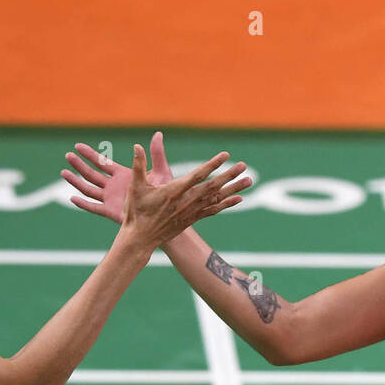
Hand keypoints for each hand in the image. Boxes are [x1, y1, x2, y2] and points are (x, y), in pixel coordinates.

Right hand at [64, 131, 206, 224]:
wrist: (165, 215)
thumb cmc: (165, 195)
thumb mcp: (160, 171)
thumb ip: (156, 153)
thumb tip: (158, 134)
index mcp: (123, 174)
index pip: (102, 162)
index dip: (89, 154)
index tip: (78, 146)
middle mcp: (114, 186)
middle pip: (91, 173)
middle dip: (79, 165)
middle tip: (67, 155)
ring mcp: (111, 198)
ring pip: (88, 188)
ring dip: (76, 181)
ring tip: (63, 172)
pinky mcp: (110, 211)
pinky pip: (93, 207)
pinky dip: (83, 203)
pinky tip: (73, 198)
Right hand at [115, 143, 249, 248]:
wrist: (141, 239)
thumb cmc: (137, 212)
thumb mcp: (135, 187)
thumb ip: (138, 165)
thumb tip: (137, 145)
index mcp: (174, 191)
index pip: (197, 175)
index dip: (212, 165)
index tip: (225, 156)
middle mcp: (186, 202)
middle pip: (212, 186)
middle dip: (229, 175)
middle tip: (243, 165)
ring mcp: (191, 211)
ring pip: (216, 198)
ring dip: (233, 188)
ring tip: (249, 180)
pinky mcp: (192, 219)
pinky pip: (213, 210)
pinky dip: (227, 204)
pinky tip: (239, 198)